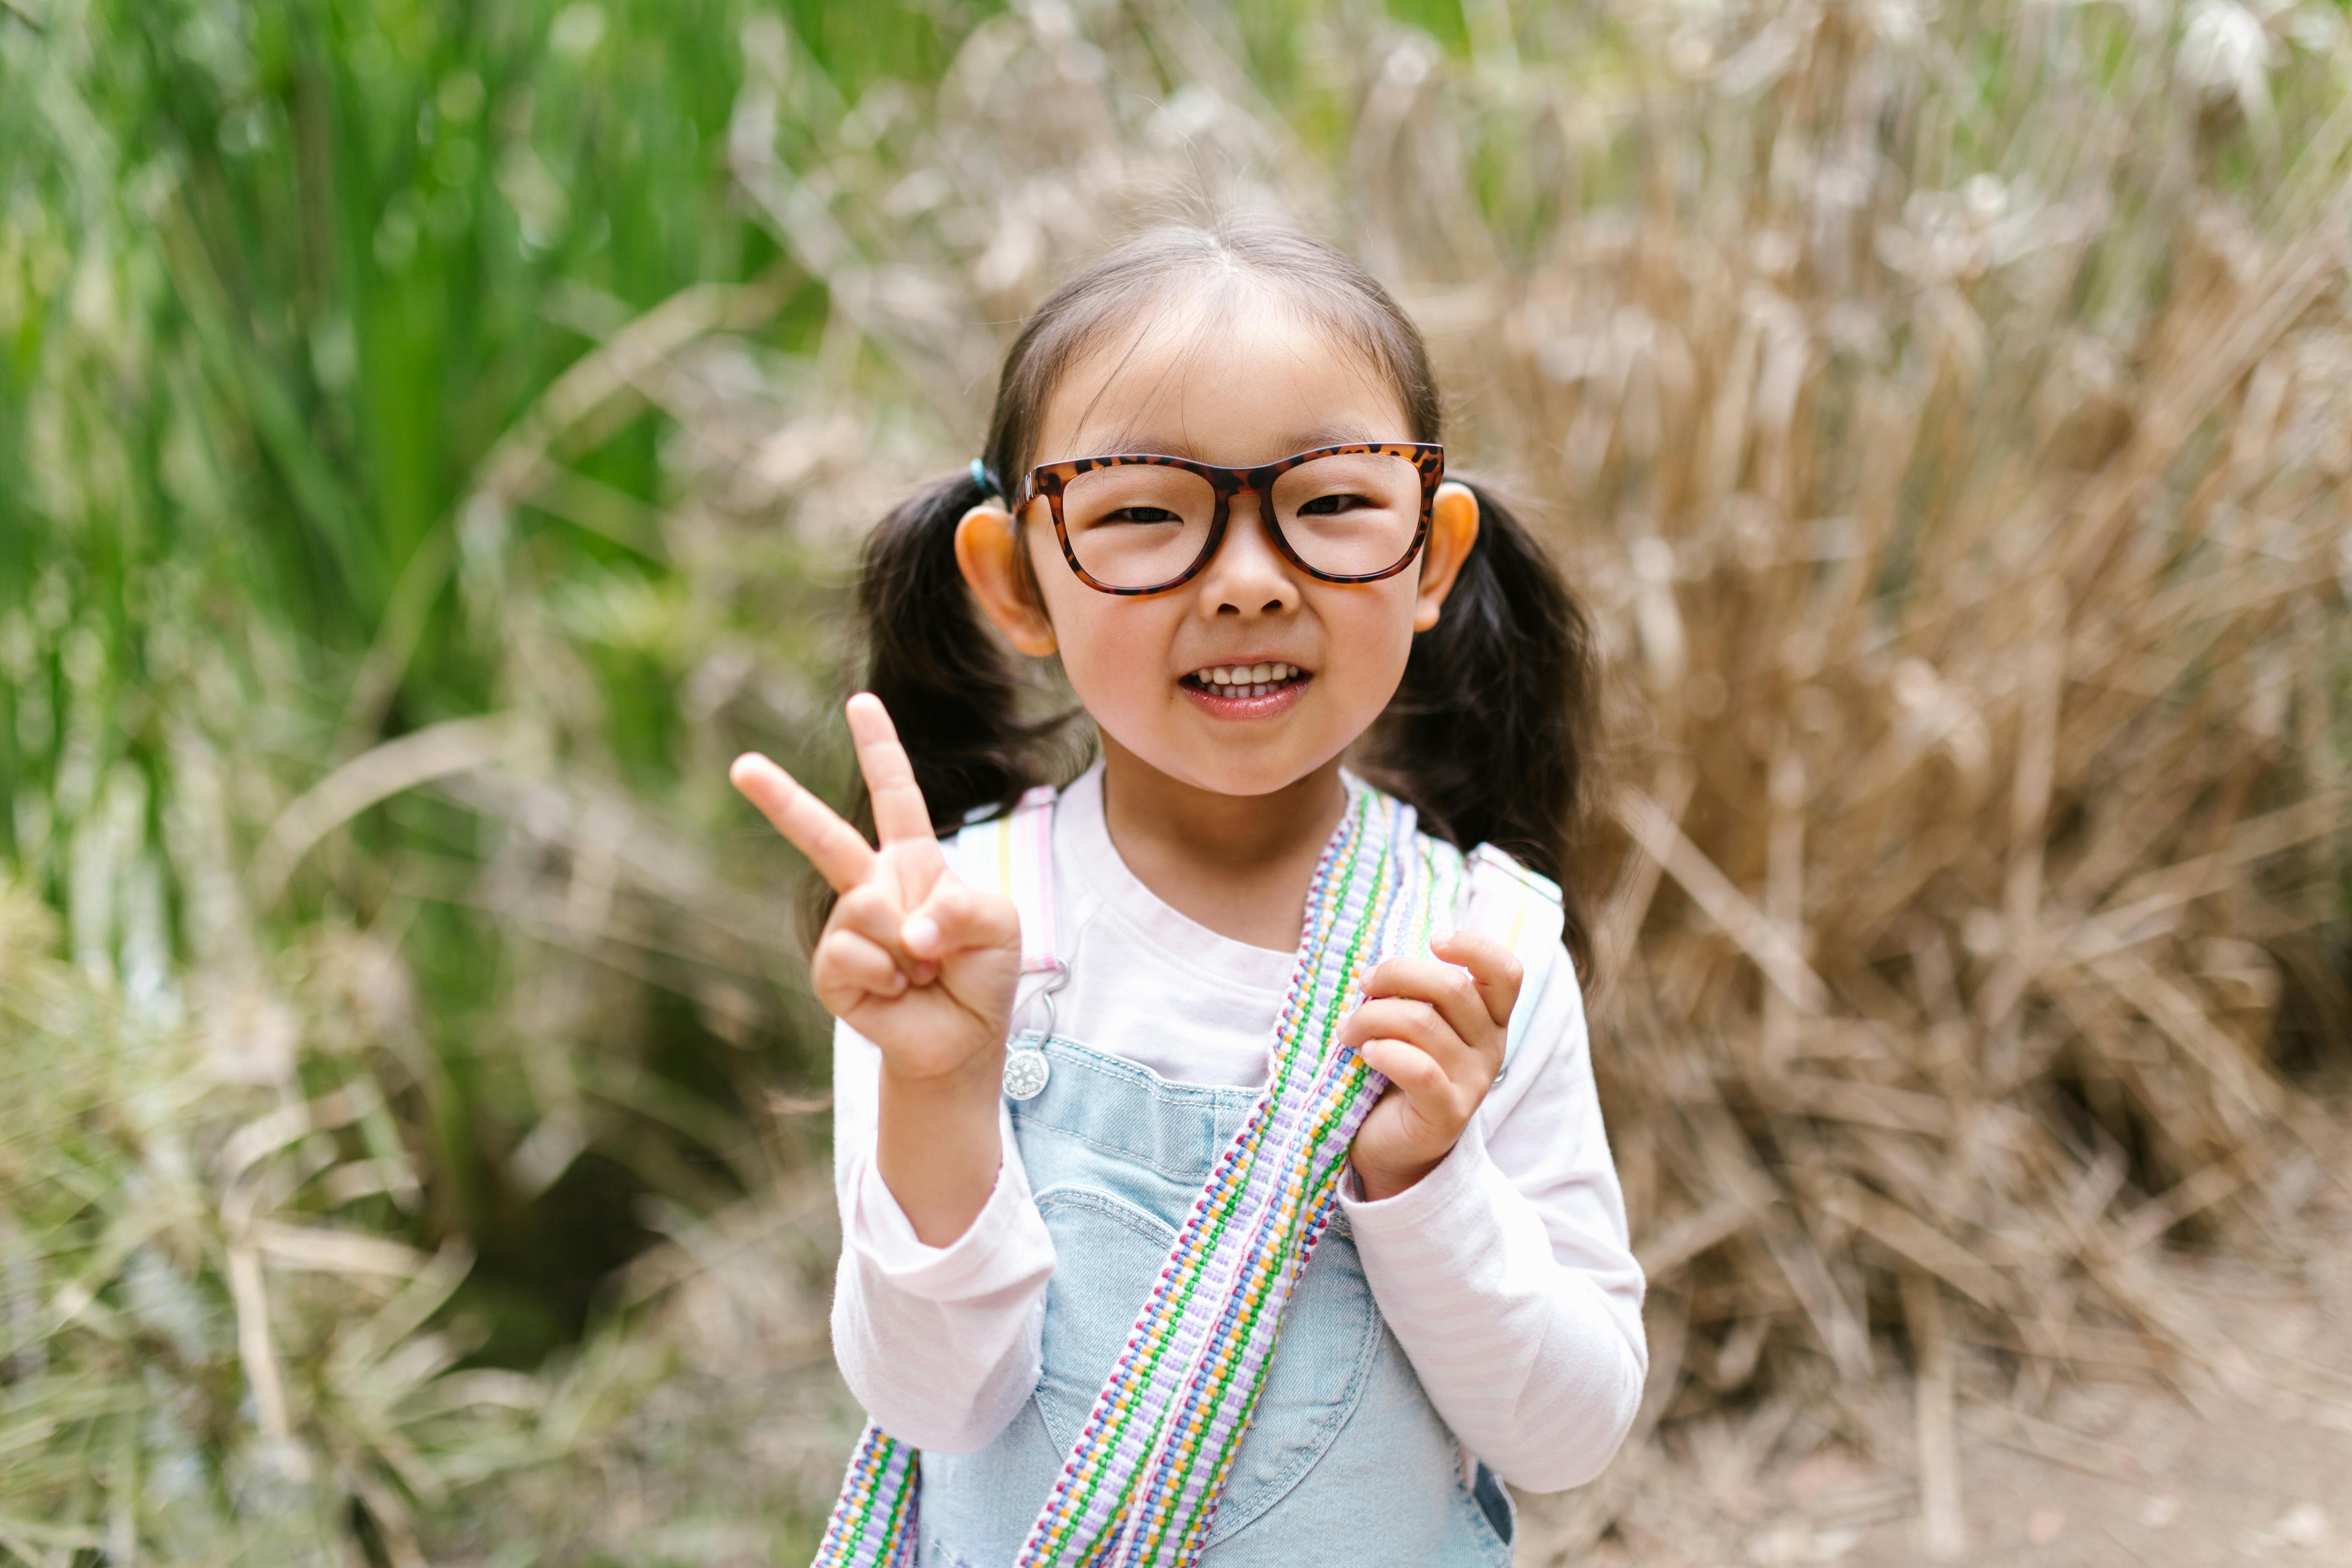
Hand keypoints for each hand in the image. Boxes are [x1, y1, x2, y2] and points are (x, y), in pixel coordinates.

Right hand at [731, 693, 1019, 1242]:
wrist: (964, 1039)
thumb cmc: (982, 975)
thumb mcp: (999, 926)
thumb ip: (963, 908)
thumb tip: (904, 931)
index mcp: (912, 864)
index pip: (895, 795)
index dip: (879, 748)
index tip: (859, 702)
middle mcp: (872, 888)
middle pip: (822, 836)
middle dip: (780, 799)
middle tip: (740, 765)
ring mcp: (846, 928)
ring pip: (865, 909)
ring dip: (908, 945)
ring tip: (922, 970)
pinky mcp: (831, 971)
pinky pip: (854, 954)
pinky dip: (888, 976)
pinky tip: (898, 992)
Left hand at [1342, 932, 1522, 1201]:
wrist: (1392, 1145)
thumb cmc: (1398, 1071)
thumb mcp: (1415, 1024)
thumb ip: (1417, 993)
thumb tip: (1384, 961)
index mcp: (1489, 1018)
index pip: (1506, 973)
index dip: (1475, 947)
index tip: (1434, 941)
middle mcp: (1491, 1047)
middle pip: (1452, 988)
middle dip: (1397, 974)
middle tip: (1363, 984)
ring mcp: (1474, 1082)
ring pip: (1422, 1023)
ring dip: (1372, 1016)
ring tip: (1349, 1030)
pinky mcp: (1448, 1113)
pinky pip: (1419, 1069)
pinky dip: (1385, 1052)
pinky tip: (1366, 1053)